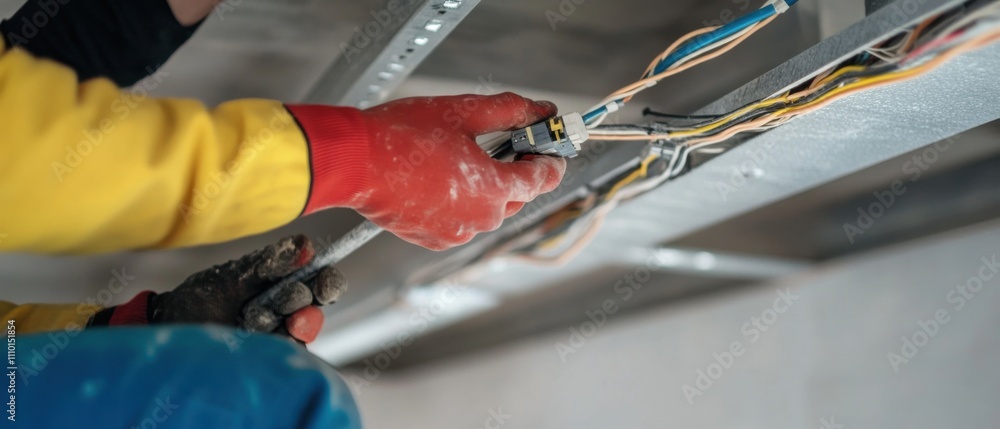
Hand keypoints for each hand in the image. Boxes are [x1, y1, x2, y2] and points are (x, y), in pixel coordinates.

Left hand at [150, 235, 344, 342]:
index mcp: (283, 282)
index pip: (319, 282)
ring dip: (280, 321)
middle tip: (287, 299)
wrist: (171, 328)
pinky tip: (254, 335)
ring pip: (300, 330)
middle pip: (315, 306)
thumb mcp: (234, 276)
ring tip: (254, 318)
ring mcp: (277, 334)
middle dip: (301, 300)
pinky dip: (273, 341)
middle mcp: (285, 309)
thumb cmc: (201, 297)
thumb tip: (304, 244)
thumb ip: (269, 263)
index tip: (323, 281)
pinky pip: (285, 351)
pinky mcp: (267, 357)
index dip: (327, 282)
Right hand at [351, 93, 566, 249]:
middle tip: (507, 143)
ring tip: (466, 157)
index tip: (549, 142)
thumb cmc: (402, 136)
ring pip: (489, 209)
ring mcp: (457, 233)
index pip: (544, 178)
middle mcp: (482, 218)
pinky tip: (444, 177)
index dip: (552, 157)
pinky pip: (462, 220)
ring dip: (488, 186)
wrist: (353, 164)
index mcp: (495, 189)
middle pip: (518, 195)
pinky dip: (462, 201)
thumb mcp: (464, 112)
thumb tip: (540, 110)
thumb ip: (511, 111)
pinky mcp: (434, 239)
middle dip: (518, 170)